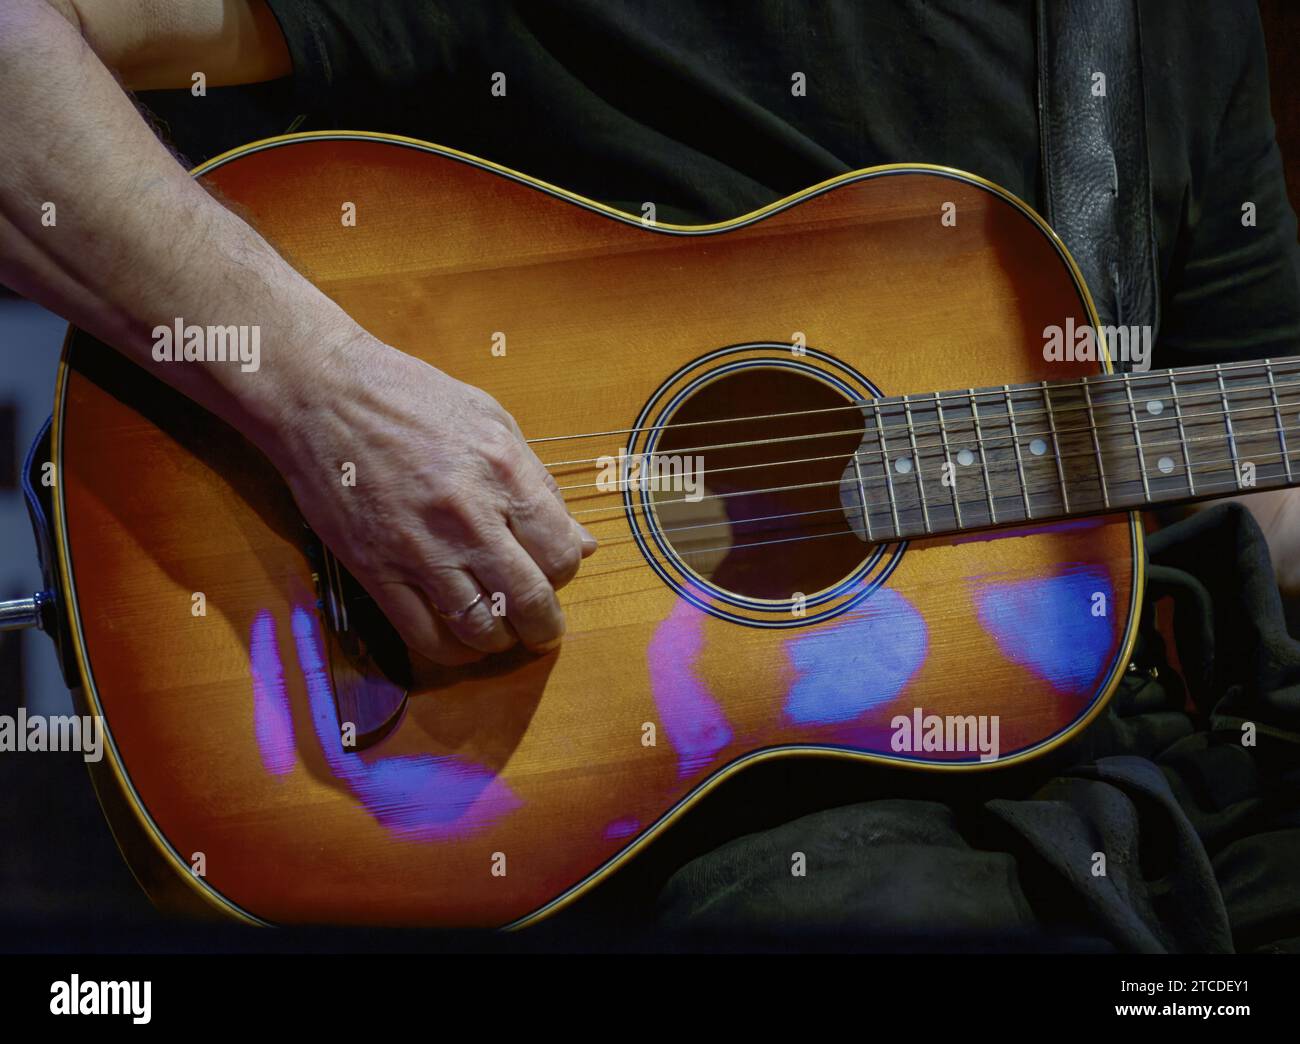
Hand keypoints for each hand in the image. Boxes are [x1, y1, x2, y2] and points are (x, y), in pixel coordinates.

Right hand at [263, 335, 595, 664]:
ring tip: (501, 631)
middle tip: (542, 628)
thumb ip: (540, 486)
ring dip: (500, 641)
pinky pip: (425, 635)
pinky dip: (452, 649)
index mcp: (503, 472)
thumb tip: (582, 542)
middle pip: (529, 600)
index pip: (560, 554)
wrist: (322, 394)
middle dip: (545, 625)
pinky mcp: (376, 570)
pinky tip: (459, 637)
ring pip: (480, 628)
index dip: (565, 573)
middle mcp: (468, 516)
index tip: (554, 573)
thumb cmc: (410, 398)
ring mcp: (420, 548)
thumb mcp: (492, 422)